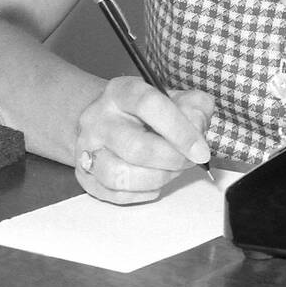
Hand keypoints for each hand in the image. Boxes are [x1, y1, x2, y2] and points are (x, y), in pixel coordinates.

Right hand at [74, 76, 214, 204]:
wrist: (108, 121)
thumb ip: (194, 107)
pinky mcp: (85, 176)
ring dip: (157, 179)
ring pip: (120, 175)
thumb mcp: (174, 97)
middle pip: (136, 147)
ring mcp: (87, 148)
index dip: (179, 129)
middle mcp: (98, 118)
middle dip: (172, 160)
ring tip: (171, 170)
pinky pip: (116, 195)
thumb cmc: (146, 113)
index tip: (200, 150)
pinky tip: (154, 181)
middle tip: (189, 161)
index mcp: (121, 92)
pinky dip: (143, 192)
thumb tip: (197, 128)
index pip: (148, 105)